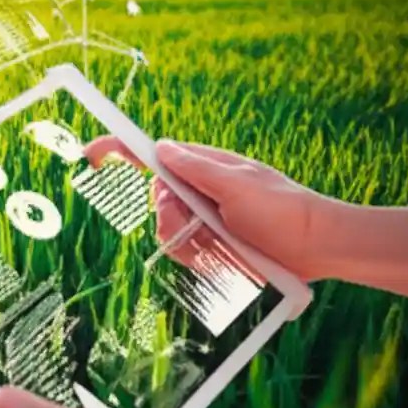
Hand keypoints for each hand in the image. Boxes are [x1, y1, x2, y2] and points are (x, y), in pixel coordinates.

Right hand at [83, 137, 338, 281]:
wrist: (316, 249)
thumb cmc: (282, 209)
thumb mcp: (238, 184)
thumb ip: (196, 168)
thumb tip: (161, 148)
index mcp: (203, 167)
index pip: (153, 154)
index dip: (119, 150)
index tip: (91, 153)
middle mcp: (199, 192)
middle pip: (156, 201)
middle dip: (168, 216)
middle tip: (191, 221)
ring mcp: (204, 221)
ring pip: (167, 232)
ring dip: (187, 242)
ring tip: (218, 246)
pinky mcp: (210, 247)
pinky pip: (184, 254)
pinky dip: (199, 259)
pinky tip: (223, 259)